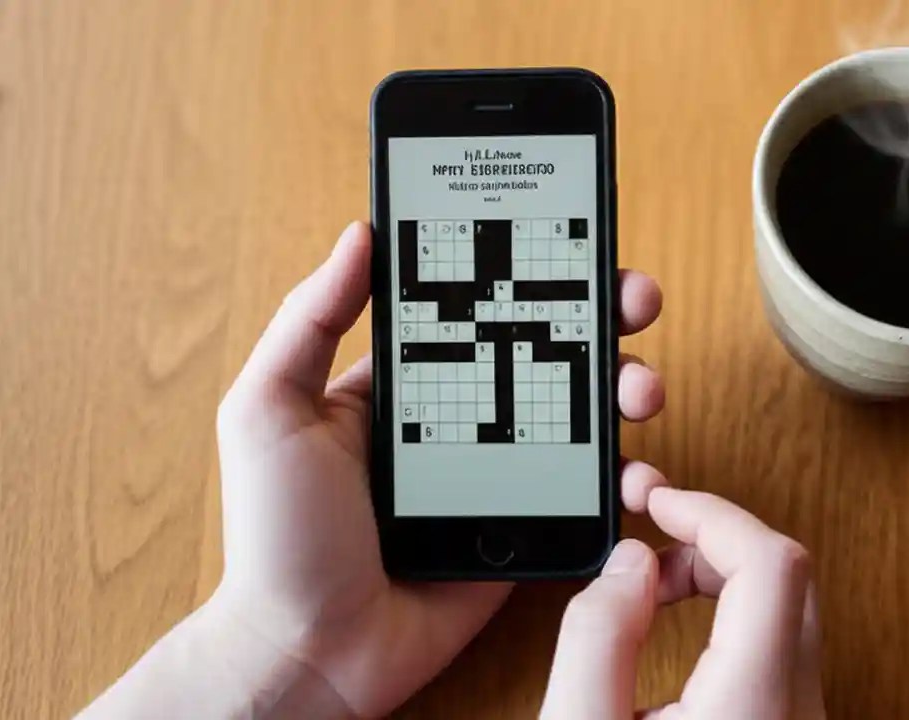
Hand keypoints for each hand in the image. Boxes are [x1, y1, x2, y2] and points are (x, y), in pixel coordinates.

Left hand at [197, 221, 665, 716]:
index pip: (478, 305)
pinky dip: (625, 475)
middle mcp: (462, 415)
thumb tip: (360, 234)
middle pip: (548, 347)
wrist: (314, 651)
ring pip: (583, 413)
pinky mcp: (528, 526)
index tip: (572, 240)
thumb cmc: (277, 535)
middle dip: (602, 316)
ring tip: (640, 388)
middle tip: (634, 299)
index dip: (528, 270)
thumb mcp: (269, 411)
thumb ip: (308, 320)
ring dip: (626, 386)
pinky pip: (589, 491)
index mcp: (407, 380)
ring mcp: (502, 470)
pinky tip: (634, 470)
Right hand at [540, 489, 825, 718]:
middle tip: (647, 540)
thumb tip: (631, 563)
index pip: (772, 564)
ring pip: (787, 607)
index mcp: (753, 705)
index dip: (712, 514)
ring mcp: (803, 719)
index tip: (659, 503)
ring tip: (647, 594)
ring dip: (718, 577)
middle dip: (711, 540)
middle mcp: (798, 710)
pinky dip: (731, 615)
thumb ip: (598, 638)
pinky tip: (678, 628)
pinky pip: (779, 645)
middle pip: (786, 575)